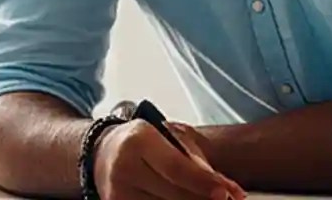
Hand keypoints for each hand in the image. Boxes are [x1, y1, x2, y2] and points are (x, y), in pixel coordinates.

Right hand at [94, 120, 245, 199]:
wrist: (103, 153)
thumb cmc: (142, 142)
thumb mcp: (169, 138)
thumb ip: (196, 161)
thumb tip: (224, 188)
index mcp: (138, 141)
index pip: (176, 168)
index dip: (204, 183)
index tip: (228, 192)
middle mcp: (124, 168)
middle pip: (174, 194)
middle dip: (204, 199)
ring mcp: (118, 193)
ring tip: (208, 199)